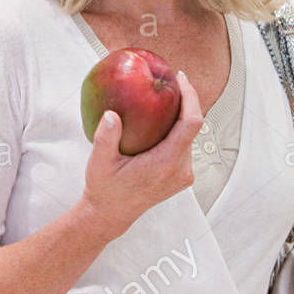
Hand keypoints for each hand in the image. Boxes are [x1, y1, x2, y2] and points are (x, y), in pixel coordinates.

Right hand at [80, 69, 205, 238]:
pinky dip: (176, 130)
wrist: (111, 214)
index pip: (191, 124)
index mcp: (165, 163)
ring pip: (189, 136)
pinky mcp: (181, 176)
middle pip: (193, 127)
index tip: (180, 78)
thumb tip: (111, 114)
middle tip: (169, 81)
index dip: (191, 97)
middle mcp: (180, 169)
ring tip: (163, 98)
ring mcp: (183, 174)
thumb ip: (106, 138)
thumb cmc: (105, 188)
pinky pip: (185, 146)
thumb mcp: (100, 162)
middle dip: (185, 101)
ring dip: (179, 116)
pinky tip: (161, 120)